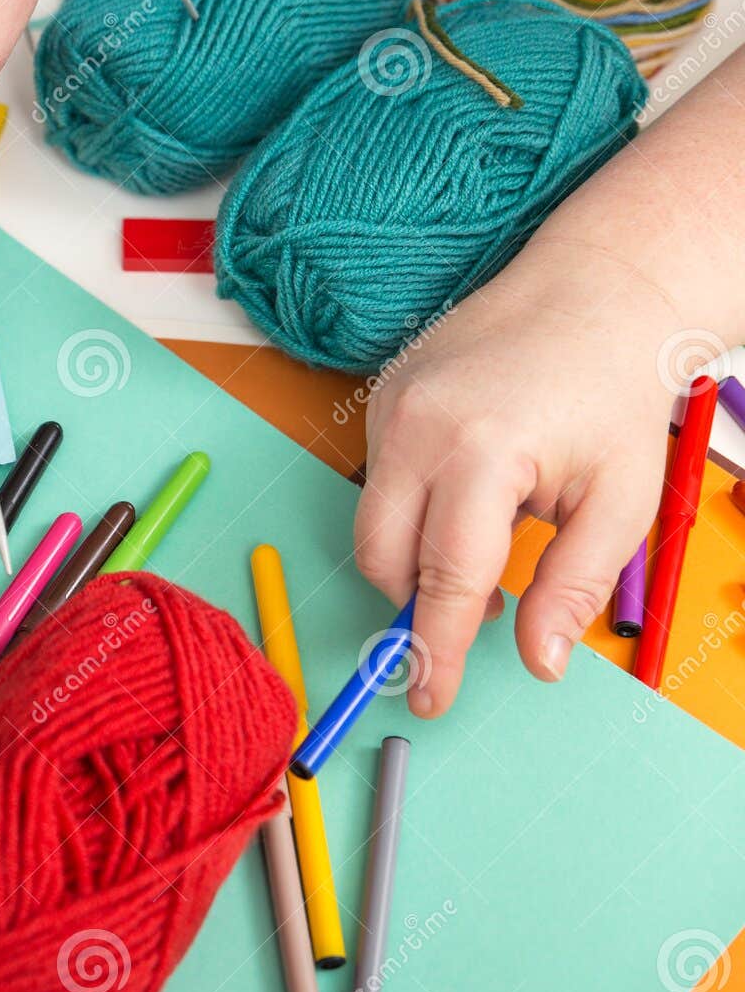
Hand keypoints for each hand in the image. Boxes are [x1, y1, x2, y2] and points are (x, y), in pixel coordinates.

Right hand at [353, 240, 702, 715]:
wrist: (592, 293)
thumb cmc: (610, 398)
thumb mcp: (620, 501)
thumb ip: (573, 586)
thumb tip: (538, 661)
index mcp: (483, 455)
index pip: (445, 579)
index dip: (437, 648)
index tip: (431, 697)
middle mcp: (418, 430)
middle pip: (384, 558)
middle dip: (415, 605)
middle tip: (466, 623)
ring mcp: (389, 410)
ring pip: (371, 524)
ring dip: (413, 556)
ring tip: (484, 539)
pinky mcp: (379, 398)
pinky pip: (376, 481)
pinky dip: (411, 507)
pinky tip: (467, 486)